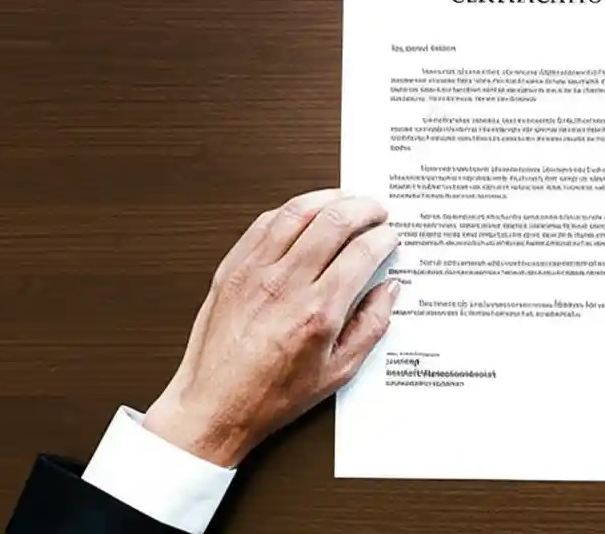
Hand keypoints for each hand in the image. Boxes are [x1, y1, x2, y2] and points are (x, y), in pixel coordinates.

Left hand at [144, 190, 399, 465]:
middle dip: (364, 208)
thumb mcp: (338, 372)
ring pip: (297, 211)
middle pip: (334, 221)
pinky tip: (304, 212)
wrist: (214, 405)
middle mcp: (286, 285)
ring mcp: (255, 272)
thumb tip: (388, 291)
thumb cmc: (270, 395)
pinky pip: (264, 223)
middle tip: (377, 209)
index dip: (384, 237)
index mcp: (317, 312)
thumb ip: (370, 326)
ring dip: (328, 198)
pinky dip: (291, 210)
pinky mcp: (232, 269)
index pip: (362, 252)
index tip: (391, 236)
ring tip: (345, 199)